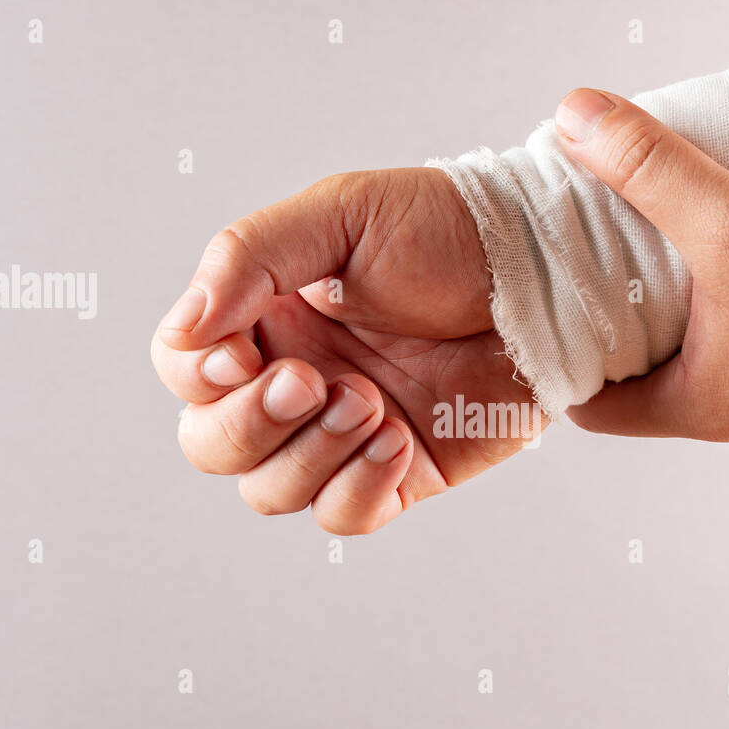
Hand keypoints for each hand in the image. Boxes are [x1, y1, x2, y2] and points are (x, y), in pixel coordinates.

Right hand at [150, 168, 544, 533]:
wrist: (543, 272)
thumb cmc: (449, 231)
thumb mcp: (342, 213)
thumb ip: (250, 257)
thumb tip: (186, 327)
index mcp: (268, 318)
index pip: (186, 370)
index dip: (197, 375)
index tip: (239, 355)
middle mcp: (296, 381)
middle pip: (214, 445)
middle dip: (251, 423)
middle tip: (314, 381)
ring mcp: (344, 435)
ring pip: (271, 490)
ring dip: (312, 453)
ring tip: (373, 402)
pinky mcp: (398, 473)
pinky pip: (344, 515)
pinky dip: (358, 489)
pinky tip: (399, 440)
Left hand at [552, 89, 728, 444]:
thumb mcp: (728, 220)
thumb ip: (649, 168)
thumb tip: (574, 119)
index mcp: (696, 407)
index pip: (595, 409)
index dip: (561, 367)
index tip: (544, 322)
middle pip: (653, 387)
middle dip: (622, 338)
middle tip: (597, 280)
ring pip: (719, 364)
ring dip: (692, 323)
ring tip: (672, 264)